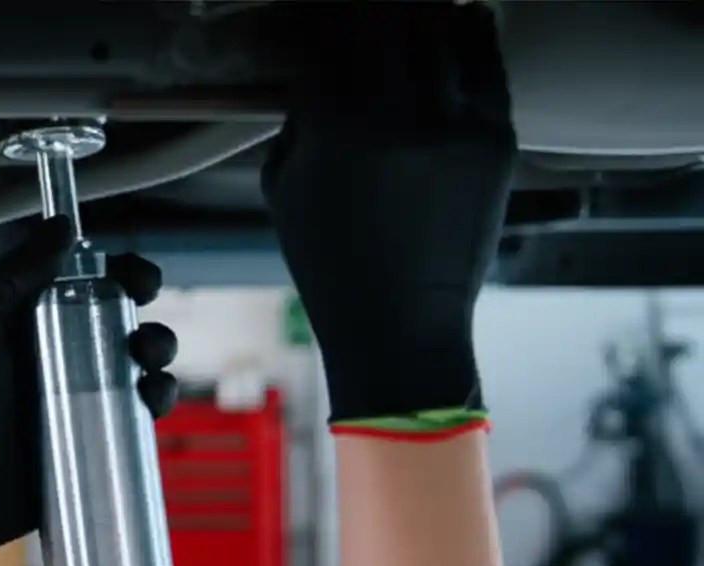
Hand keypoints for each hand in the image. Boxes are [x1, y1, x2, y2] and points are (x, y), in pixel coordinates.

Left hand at [0, 216, 177, 565]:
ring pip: (135, 365)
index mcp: (26, 320)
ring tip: (149, 365)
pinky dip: (154, 400)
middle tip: (144, 334)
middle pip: (120, 321)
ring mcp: (74, 396)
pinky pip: (134, 412)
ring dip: (157, 356)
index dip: (120, 274)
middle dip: (147, 318)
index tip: (138, 278)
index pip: (84, 281)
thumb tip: (60, 227)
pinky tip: (152, 400)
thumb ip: (14, 274)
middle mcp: (54, 353)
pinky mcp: (88, 436)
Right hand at [261, 2, 514, 428]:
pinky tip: (461, 20)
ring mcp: (454, 127)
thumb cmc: (329, 263)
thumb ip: (296, 121)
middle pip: (384, 23)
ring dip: (421, 16)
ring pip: (441, 31)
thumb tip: (316, 69)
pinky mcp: (496, 140)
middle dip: (370, 15)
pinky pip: (486, 64)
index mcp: (334, 132)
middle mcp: (397, 120)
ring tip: (410, 16)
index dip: (317, 25)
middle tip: (364, 19)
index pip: (324, 44)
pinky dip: (470, 35)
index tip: (316, 25)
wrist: (400, 323)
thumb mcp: (281, 191)